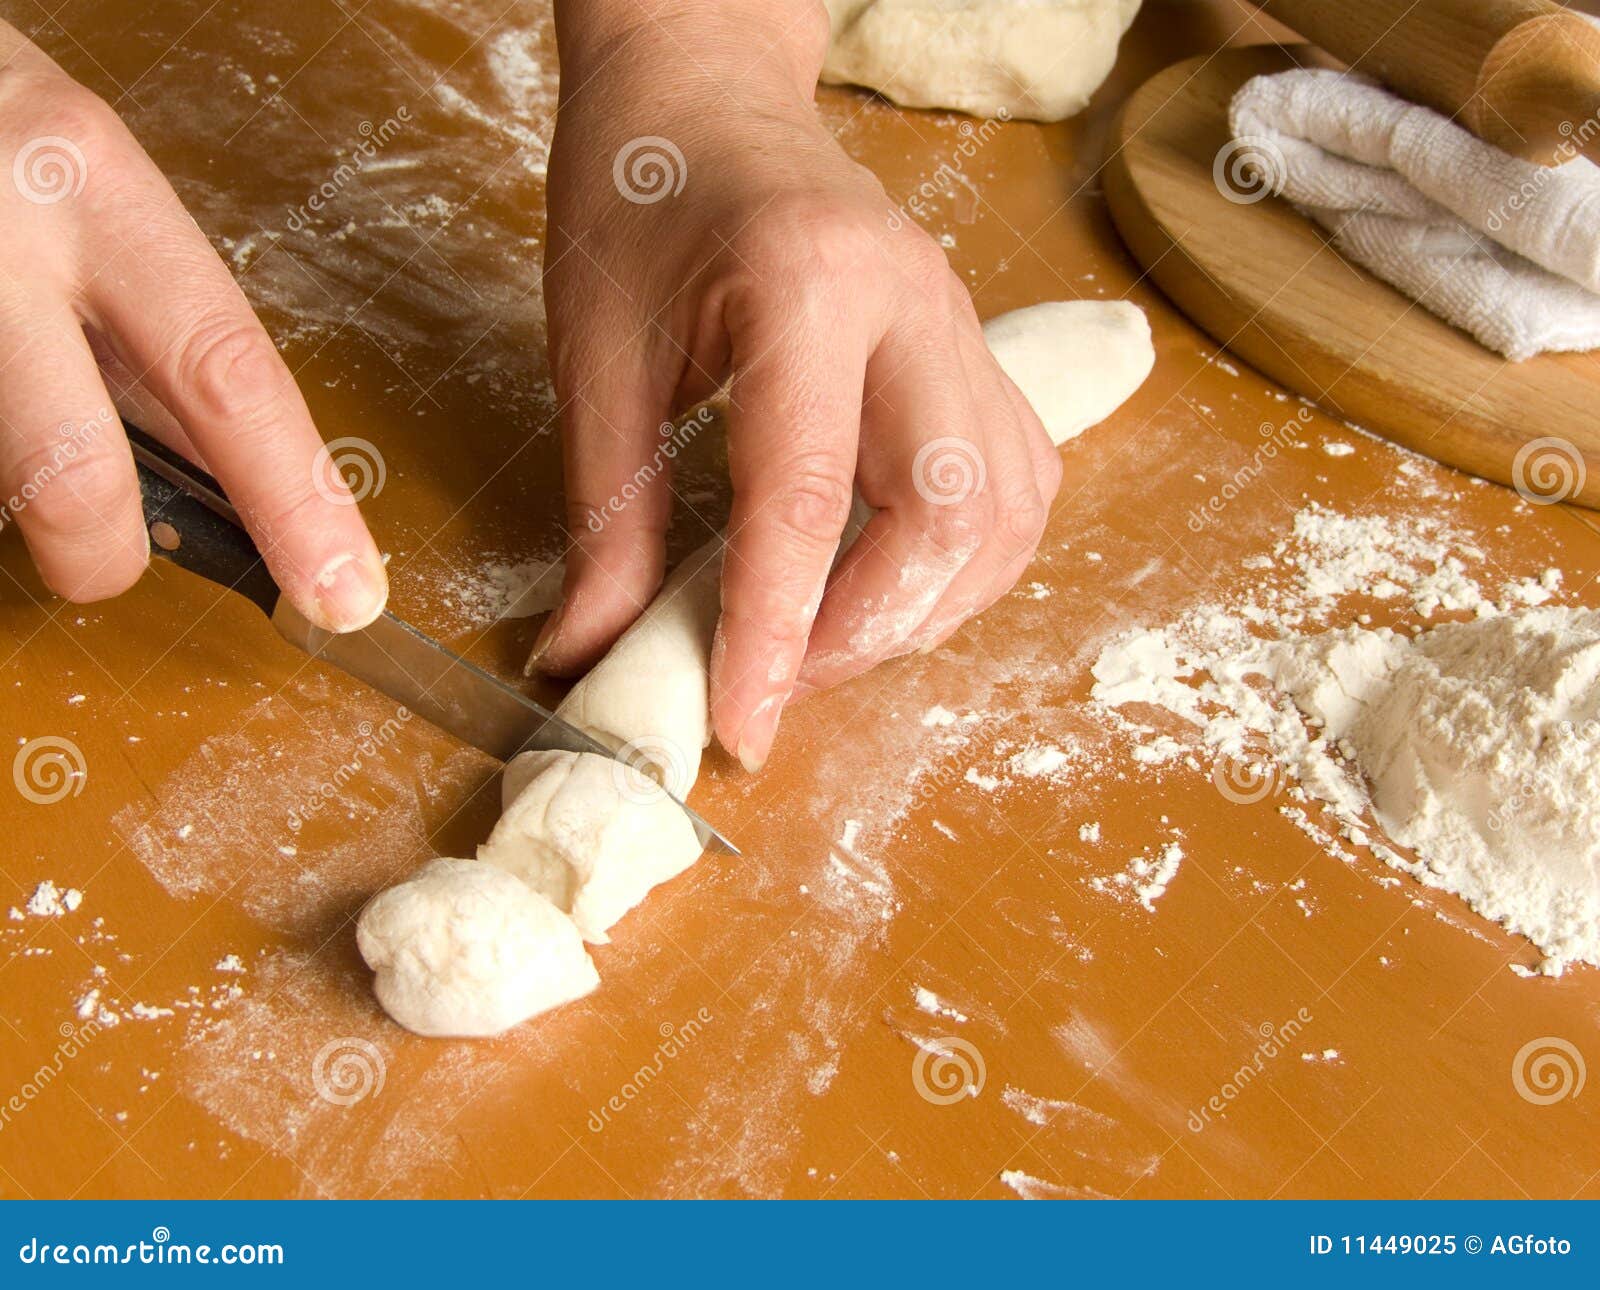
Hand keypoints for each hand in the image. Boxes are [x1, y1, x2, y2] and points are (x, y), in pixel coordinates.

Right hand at [0, 25, 385, 629]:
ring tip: (21, 413)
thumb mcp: (100, 199)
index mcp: (101, 192)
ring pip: (0, 476)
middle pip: (77, 474)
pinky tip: (2, 396)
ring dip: (17, 489)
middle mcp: (6, 238)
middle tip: (110, 563)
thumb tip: (231, 476)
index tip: (343, 591)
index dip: (296, 503)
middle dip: (103, 557)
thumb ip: (156, 326)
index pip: (231, 376)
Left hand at [537, 4, 1060, 769]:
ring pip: (1006, 511)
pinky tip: (891, 583)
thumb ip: (608, 515)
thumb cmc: (638, 199)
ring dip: (930, 608)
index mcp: (804, 284)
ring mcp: (962, 326)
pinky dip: (967, 563)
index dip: (774, 633)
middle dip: (873, 630)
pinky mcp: (976, 353)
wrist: (706, 97)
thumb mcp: (594, 356)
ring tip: (829, 640)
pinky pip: (1018, 483)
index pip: (805, 495)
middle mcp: (913, 304)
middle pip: (952, 511)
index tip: (740, 724)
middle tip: (784, 677)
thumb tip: (592, 650)